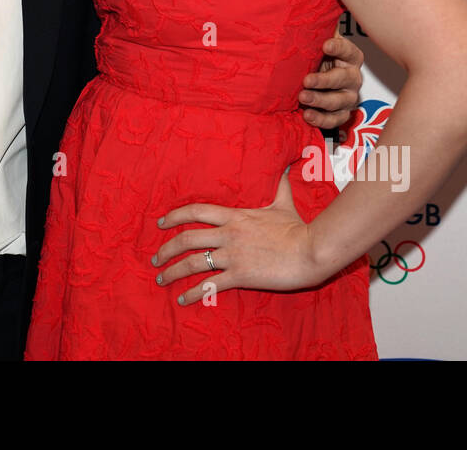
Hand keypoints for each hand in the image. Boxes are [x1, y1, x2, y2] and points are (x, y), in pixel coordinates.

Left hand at [152, 168, 325, 305]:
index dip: (174, 216)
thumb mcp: (284, 203)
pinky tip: (183, 299)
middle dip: (166, 250)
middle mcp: (228, 234)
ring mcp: (232, 255)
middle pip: (186, 239)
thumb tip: (286, 167)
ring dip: (173, 272)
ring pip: (193, 263)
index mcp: (234, 216)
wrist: (311, 250)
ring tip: (161, 280)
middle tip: (155, 258)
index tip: (160, 223)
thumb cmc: (298, 228)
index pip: (196, 211)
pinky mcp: (240, 275)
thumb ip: (280, 186)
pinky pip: (210, 285)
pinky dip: (193, 293)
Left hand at [299, 35, 363, 128]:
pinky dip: (322, 119)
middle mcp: (352, 76)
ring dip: (321, 100)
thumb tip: (312, 2)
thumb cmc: (316, 58)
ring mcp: (349, 96)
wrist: (312, 83)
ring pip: (341, 101)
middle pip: (344, 79)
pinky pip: (336, 119)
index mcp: (349, 57)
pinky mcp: (342, 113)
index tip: (325, 44)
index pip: (348, 50)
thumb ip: (316, 28)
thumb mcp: (315, 43)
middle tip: (306, 80)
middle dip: (325, 80)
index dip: (338, 47)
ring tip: (303, 98)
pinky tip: (307, 115)